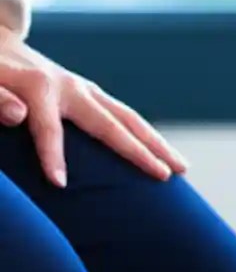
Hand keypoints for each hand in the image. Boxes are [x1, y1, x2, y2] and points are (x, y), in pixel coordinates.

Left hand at [0, 29, 186, 186]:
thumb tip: (19, 115)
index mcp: (41, 86)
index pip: (49, 127)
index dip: (53, 156)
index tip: (60, 185)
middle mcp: (72, 87)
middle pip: (114, 122)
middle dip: (141, 150)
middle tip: (167, 175)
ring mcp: (85, 90)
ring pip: (129, 119)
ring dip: (156, 143)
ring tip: (181, 168)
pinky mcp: (88, 94)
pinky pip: (123, 118)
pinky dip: (144, 136)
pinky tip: (158, 153)